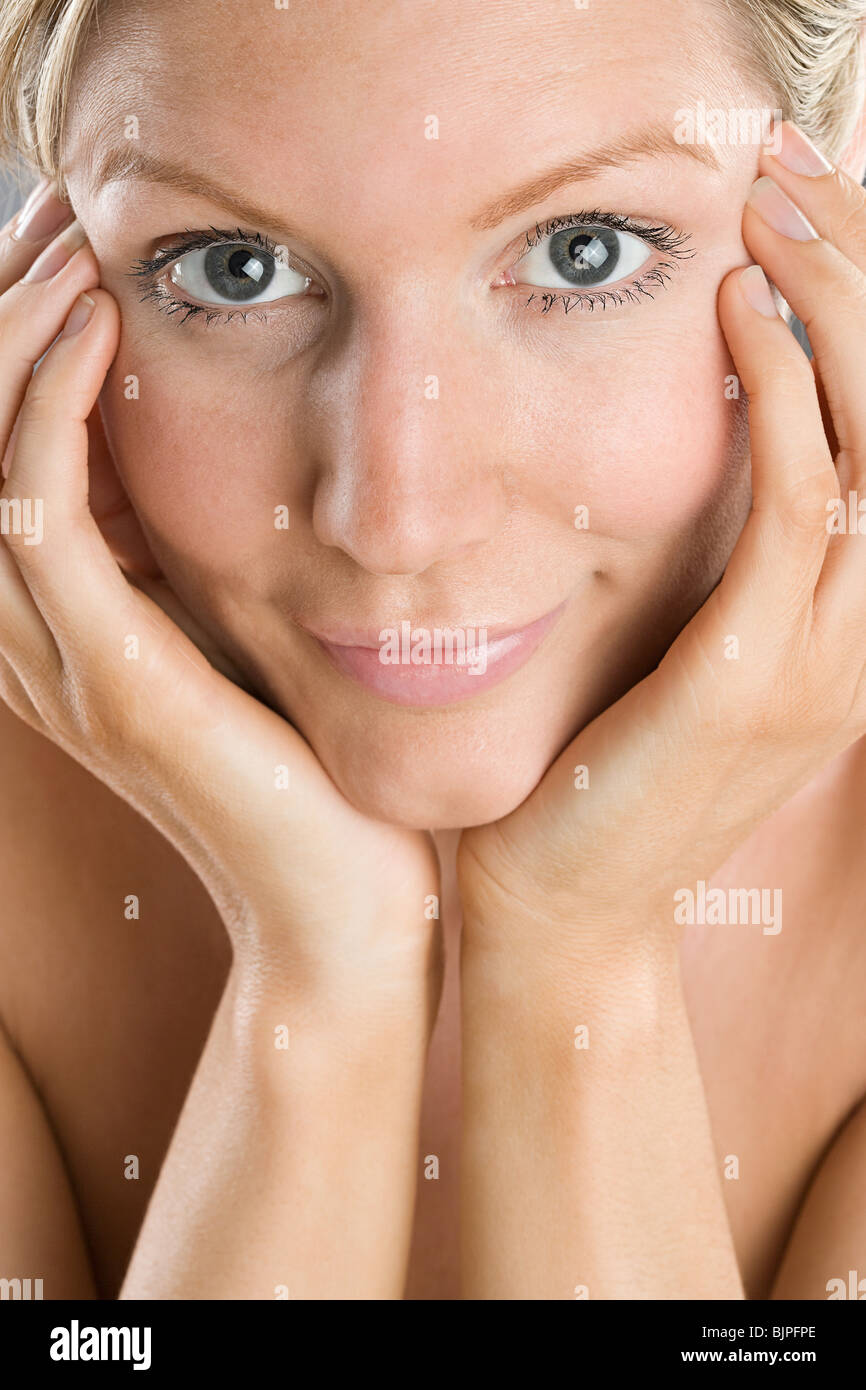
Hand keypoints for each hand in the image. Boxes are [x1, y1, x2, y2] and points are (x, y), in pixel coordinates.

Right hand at [0, 186, 439, 994]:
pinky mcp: (109, 675)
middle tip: (58, 218)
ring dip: (7, 338)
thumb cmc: (320, 772)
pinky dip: (48, 405)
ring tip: (66, 245)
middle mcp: (33, 642)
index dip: (14, 344)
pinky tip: (93, 324)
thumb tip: (226, 438)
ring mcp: (57, 663)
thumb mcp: (249, 634)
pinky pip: (32, 511)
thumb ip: (209, 552)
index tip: (74, 250)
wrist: (350, 909)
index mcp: (64, 628)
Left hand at [458, 124, 865, 958]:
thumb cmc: (594, 764)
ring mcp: (825, 661)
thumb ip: (719, 542)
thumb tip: (707, 414)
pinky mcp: (755, 677)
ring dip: (838, 307)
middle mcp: (864, 633)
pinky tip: (739, 313)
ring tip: (775, 206)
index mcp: (849, 619)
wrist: (559, 904)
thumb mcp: (680, 636)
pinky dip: (780, 398)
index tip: (811, 206)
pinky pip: (798, 509)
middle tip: (798, 167)